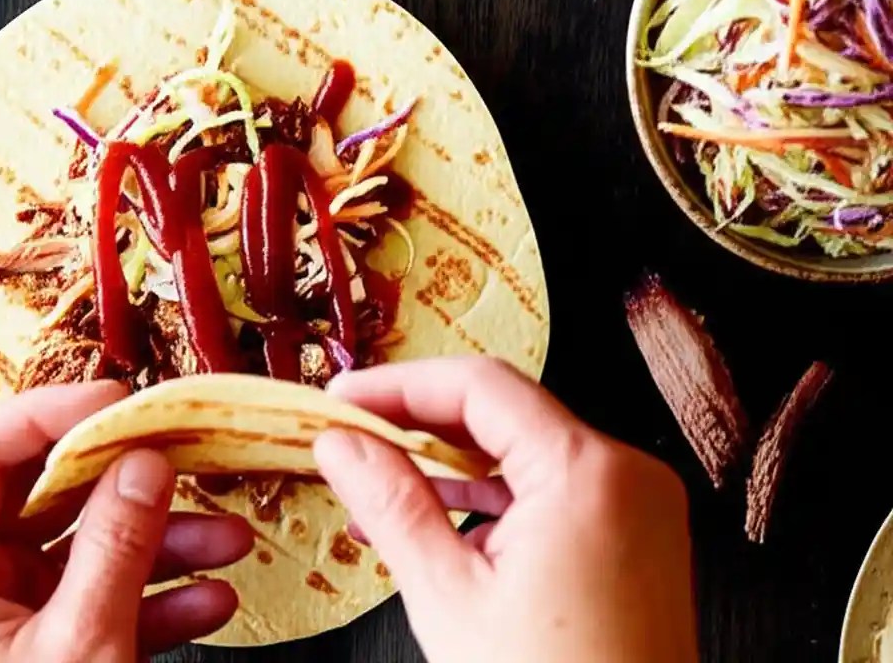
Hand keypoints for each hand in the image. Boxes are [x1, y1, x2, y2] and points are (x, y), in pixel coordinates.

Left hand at [0, 381, 254, 661]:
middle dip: (127, 483)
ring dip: (165, 544)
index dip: (46, 415)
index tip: (118, 399)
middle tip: (185, 456)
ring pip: (93, 553)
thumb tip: (145, 460)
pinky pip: (115, 607)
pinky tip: (214, 602)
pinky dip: (166, 602)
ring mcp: (20, 625)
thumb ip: (114, 548)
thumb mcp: (79, 648)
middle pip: (48, 502)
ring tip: (227, 543)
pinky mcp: (64, 655)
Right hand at [315, 358, 697, 662]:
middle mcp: (626, 475)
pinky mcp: (637, 539)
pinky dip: (497, 500)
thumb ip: (392, 504)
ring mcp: (640, 507)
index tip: (344, 398)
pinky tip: (440, 521)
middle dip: (422, 423)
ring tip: (380, 484)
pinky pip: (556, 492)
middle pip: (507, 413)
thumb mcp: (449, 595)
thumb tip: (342, 445)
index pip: (480, 387)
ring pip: (529, 452)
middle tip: (353, 435)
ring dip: (453, 463)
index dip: (400, 386)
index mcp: (585, 473)